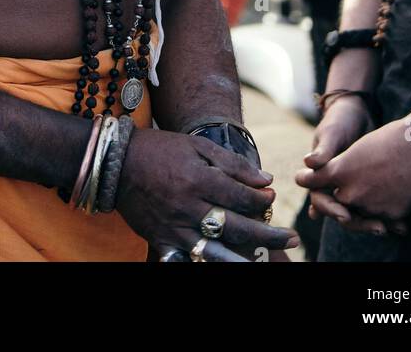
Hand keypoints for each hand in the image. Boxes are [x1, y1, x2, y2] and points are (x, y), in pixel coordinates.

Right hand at [117, 128, 298, 260]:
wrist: (117, 164)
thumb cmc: (161, 149)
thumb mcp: (196, 145)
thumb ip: (232, 163)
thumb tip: (265, 179)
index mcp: (198, 180)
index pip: (241, 197)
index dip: (262, 200)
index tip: (272, 199)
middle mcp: (189, 207)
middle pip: (237, 227)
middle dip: (269, 234)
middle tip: (293, 237)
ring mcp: (176, 228)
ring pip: (217, 252)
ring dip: (245, 260)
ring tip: (266, 263)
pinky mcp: (162, 241)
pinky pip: (189, 260)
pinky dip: (207, 264)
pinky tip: (227, 265)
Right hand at [296, 95, 384, 233]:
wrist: (359, 114)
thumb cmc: (341, 121)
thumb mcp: (333, 133)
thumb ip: (324, 149)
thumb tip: (309, 162)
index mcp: (321, 177)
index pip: (320, 200)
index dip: (330, 209)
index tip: (344, 215)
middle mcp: (335, 187)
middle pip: (342, 213)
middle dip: (358, 223)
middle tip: (376, 228)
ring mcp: (353, 189)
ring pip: (359, 214)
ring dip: (372, 223)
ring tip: (388, 228)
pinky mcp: (370, 188)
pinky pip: (375, 208)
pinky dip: (386, 217)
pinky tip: (401, 225)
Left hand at [296, 116, 410, 233]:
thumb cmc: (388, 140)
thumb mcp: (358, 148)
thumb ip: (342, 166)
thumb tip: (328, 172)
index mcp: (340, 171)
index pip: (314, 181)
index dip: (307, 180)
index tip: (302, 178)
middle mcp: (351, 192)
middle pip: (337, 205)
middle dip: (339, 201)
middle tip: (343, 197)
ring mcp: (371, 206)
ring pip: (359, 215)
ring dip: (362, 210)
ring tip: (371, 202)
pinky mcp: (390, 215)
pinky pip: (383, 221)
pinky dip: (384, 217)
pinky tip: (389, 210)